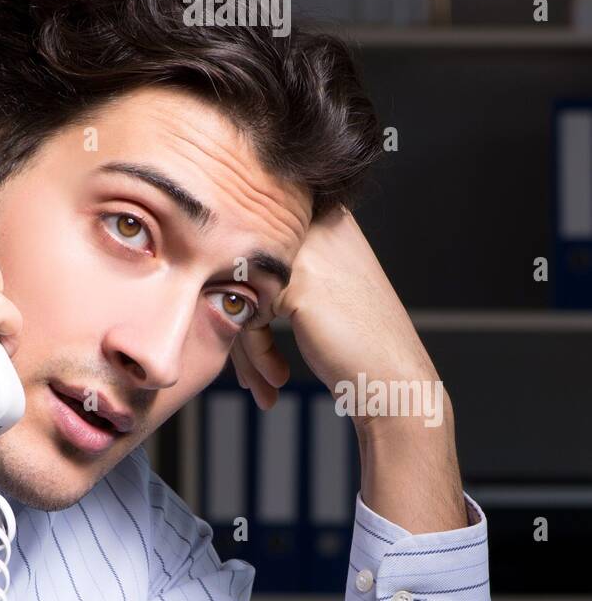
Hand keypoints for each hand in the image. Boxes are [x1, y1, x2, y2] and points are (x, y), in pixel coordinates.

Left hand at [227, 206, 467, 538]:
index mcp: (321, 214)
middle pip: (242, 274)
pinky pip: (245, 317)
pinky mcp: (294, 285)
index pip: (254, 254)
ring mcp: (304, 251)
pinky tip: (273, 383)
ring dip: (245, 349)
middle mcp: (313, 222)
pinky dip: (255, 355)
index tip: (248, 348)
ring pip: (240, 296)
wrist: (392, 379)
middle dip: (238, 331)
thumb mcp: (315, 292)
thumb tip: (209, 279)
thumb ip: (274, 271)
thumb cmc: (354, 344)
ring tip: (259, 386)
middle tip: (250, 378)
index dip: (244, 303)